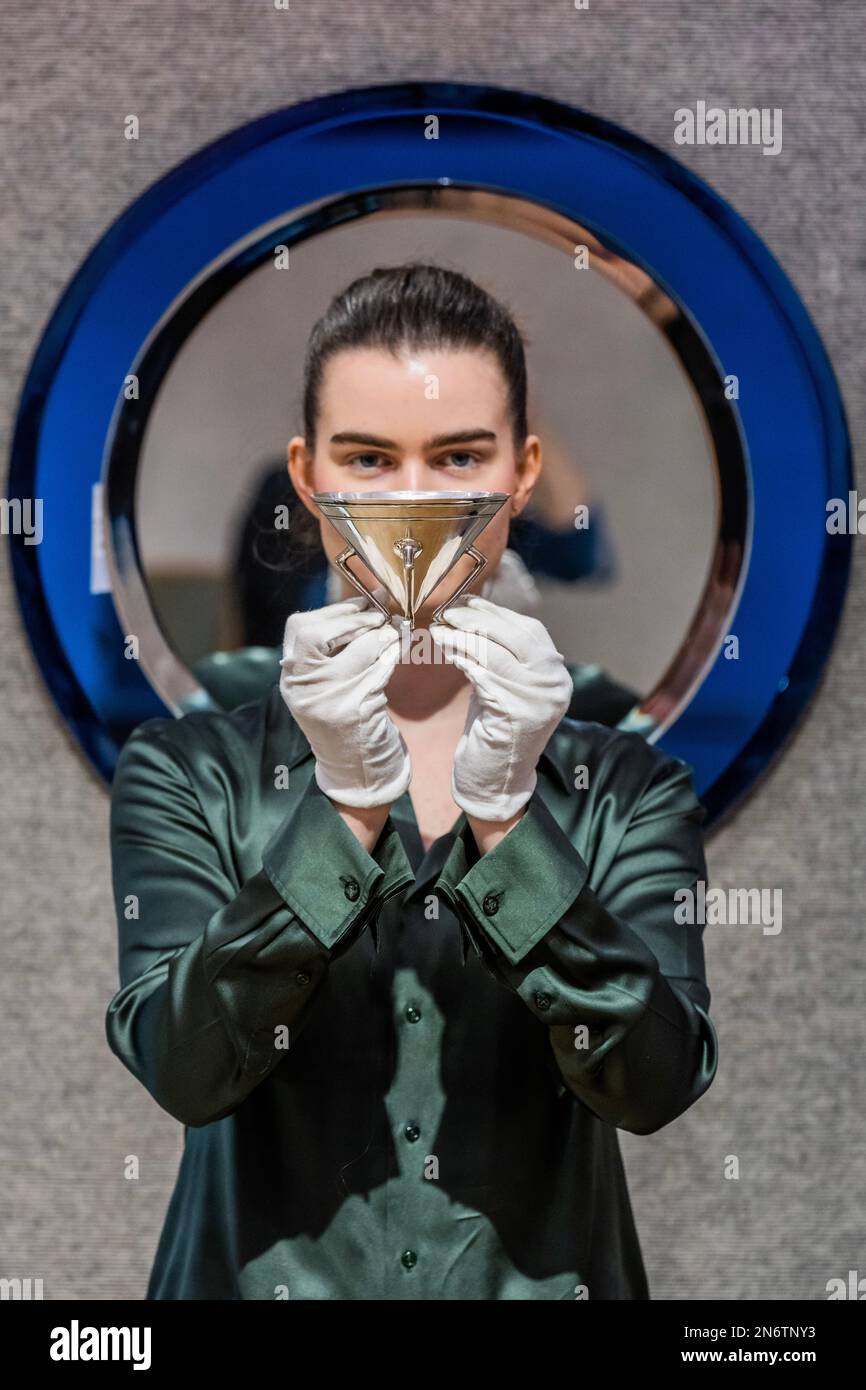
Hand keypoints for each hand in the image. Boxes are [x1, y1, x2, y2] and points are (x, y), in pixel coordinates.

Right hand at [279, 596, 409, 809]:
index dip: (334, 610)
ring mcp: (327, 700)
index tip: (362, 604)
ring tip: (395, 635)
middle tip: (380, 618)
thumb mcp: (329, 684)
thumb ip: (337, 647)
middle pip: (316, 634)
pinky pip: (380, 669)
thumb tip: (371, 597)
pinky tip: (399, 653)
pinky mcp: (356, 712)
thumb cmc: (347, 718)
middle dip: (355, 619)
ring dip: (382, 636)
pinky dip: (393, 656)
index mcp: (292, 677)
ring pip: (358, 648)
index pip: (300, 627)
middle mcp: (303, 688)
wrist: (355, 773)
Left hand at [429, 594, 572, 820]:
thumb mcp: (504, 685)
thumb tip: (478, 612)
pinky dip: (462, 658)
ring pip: (497, 654)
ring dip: (463, 637)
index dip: (497, 613)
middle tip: (449, 612)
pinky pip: (484, 675)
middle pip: (517, 636)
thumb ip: (503, 653)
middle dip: (480, 620)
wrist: (495, 781)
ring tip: (439, 629)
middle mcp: (555, 685)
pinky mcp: (516, 714)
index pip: (530, 630)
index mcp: (556, 675)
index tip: (468, 603)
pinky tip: (444, 650)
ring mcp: (539, 700)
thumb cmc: (494, 730)